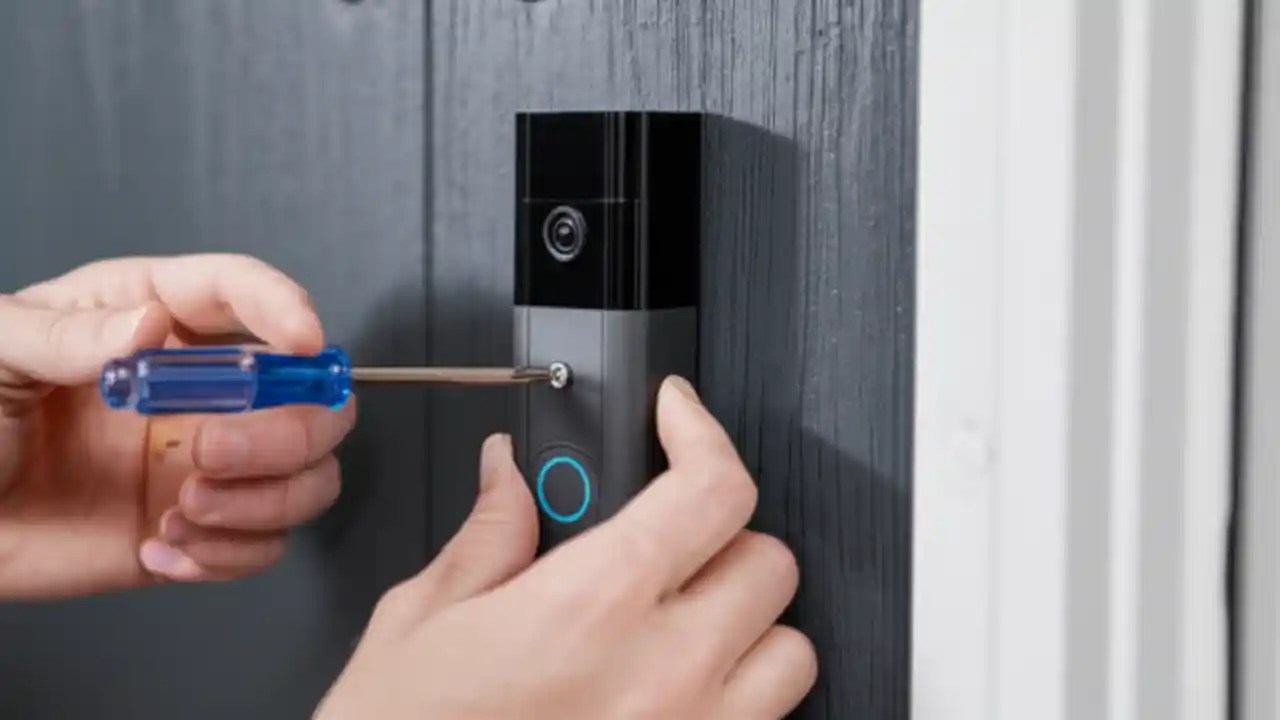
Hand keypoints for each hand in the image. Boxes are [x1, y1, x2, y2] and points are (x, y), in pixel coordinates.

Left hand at [0, 254, 355, 598]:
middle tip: (210, 452)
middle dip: (286, 433)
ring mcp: (208, 463)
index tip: (303, 342)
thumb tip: (148, 325)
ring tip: (181, 512)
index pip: (242, 293)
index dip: (286, 308)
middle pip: (312, 398)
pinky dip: (229, 555)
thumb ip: (67, 334)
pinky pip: (265, 545)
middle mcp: (201, 390)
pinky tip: (162, 549)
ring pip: (310, 476)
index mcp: (153, 321)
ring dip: (263, 503)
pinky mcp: (201, 528)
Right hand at [315, 377, 815, 718]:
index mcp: (593, 607)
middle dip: (722, 533)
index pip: (711, 488)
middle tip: (666, 535)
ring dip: (749, 624)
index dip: (703, 431)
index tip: (679, 417)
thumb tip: (507, 476)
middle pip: (769, 561)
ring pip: (790, 651)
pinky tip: (676, 689)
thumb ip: (486, 538)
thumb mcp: (419, 626)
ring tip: (682, 622)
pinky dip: (739, 695)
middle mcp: (664, 673)